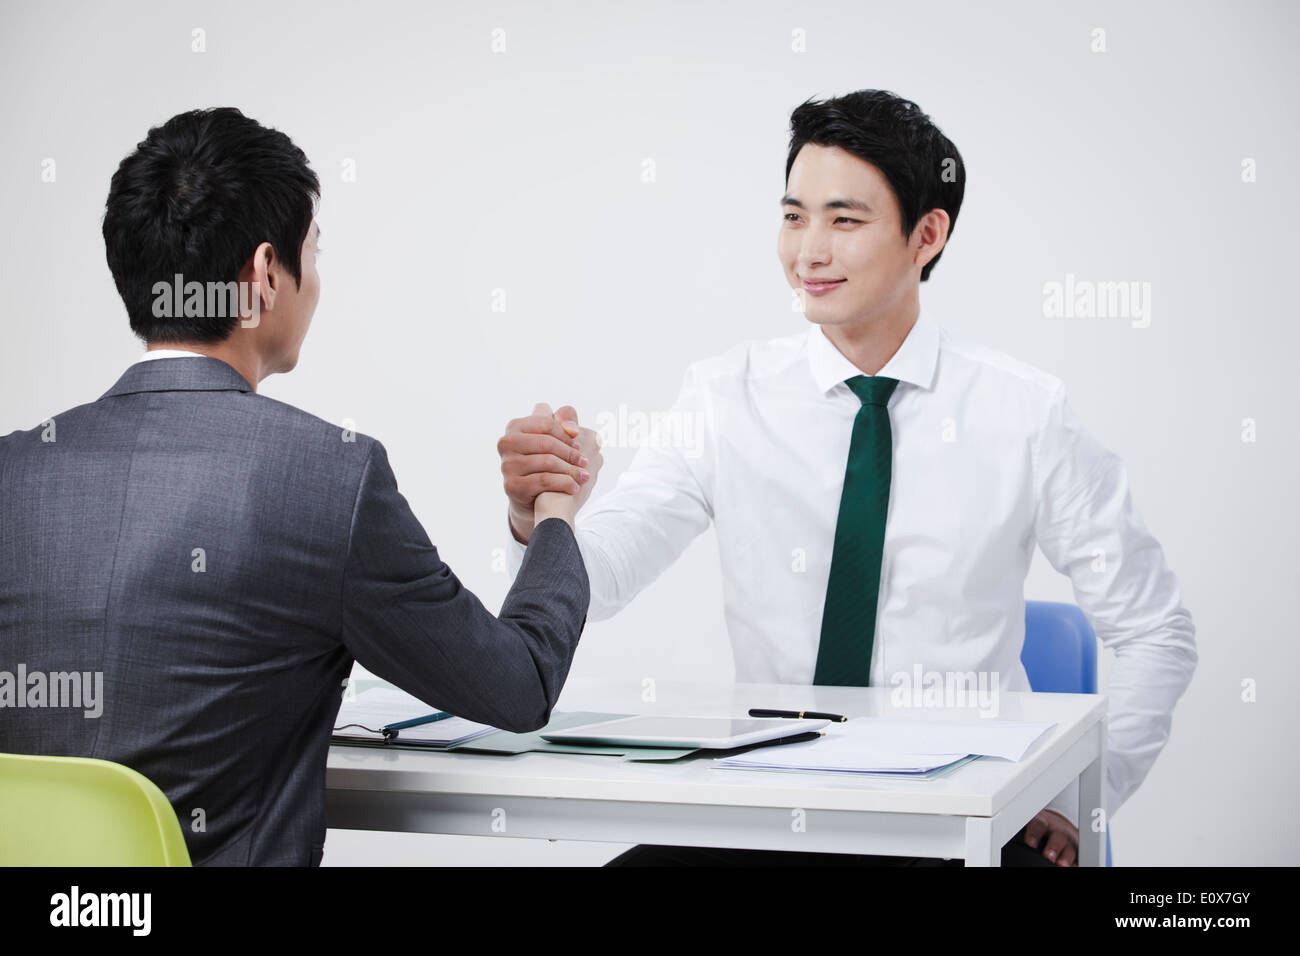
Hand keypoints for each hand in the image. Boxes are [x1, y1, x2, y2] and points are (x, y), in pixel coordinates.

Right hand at [499, 403, 602, 542]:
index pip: (547, 423)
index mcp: (515, 426)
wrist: (534, 501)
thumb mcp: (555, 440)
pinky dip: (564, 483)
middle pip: (547, 443)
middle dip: (570, 453)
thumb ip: (565, 423)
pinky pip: (544, 480)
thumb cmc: (547, 465)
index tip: (579, 445)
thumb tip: (573, 430)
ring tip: (584, 476)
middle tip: (585, 463)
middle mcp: (506, 443)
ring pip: (547, 462)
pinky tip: (575, 487)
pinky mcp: (511, 485)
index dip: (566, 434)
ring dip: (571, 470)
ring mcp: (507, 465)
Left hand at [1020, 809, 1078, 865]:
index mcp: (1040, 822)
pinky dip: (1075, 859)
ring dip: (1066, 854)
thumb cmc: (1037, 828)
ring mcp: (1067, 838)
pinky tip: (1072, 864)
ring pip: (1069, 845)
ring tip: (1061, 863)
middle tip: (1048, 855)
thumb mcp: (1028, 827)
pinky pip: (1078, 852)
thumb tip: (1004, 841)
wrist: (1055, 824)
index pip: (1037, 824)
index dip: (1034, 834)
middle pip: (1057, 835)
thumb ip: (1021, 833)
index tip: (1030, 843)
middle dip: (1053, 845)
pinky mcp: (1076, 846)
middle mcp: (1055, 828)